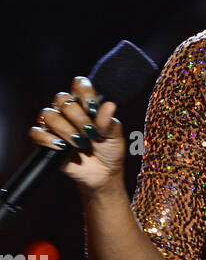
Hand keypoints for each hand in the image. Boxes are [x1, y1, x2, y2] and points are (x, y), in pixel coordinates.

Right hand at [28, 75, 124, 191]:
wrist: (104, 174)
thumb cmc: (110, 152)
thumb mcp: (115, 137)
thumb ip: (109, 122)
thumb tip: (109, 105)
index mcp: (85, 104)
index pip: (79, 85)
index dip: (84, 92)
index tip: (93, 108)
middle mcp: (67, 112)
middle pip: (61, 99)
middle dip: (78, 117)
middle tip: (90, 133)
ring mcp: (56, 126)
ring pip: (49, 115)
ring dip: (66, 130)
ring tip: (79, 143)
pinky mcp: (47, 141)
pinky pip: (36, 133)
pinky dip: (48, 139)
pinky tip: (62, 146)